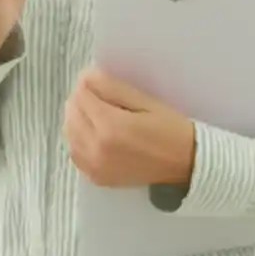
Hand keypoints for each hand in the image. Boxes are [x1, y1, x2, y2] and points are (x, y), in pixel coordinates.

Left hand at [63, 68, 196, 187]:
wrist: (186, 164)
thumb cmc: (171, 129)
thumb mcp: (146, 101)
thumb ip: (113, 88)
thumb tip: (86, 78)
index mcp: (111, 126)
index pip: (81, 96)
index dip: (88, 83)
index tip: (99, 80)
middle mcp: (97, 148)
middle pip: (71, 114)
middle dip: (81, 100)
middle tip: (99, 95)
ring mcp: (94, 166)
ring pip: (69, 133)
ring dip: (77, 119)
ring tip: (96, 113)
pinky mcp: (96, 177)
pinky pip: (75, 153)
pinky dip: (79, 139)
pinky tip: (94, 134)